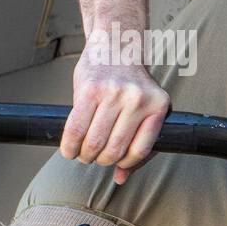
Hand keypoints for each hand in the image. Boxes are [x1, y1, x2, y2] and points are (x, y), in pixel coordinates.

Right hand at [62, 31, 170, 183]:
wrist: (116, 47)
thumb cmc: (132, 84)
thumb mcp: (145, 108)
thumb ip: (137, 142)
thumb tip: (120, 178)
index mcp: (158, 107)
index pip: (142, 149)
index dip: (125, 163)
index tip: (116, 164)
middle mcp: (137, 100)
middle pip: (116, 148)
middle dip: (102, 160)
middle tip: (95, 159)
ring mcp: (113, 94)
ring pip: (95, 141)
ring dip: (85, 156)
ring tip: (82, 155)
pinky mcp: (89, 90)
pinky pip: (76, 127)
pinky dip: (70, 145)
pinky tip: (68, 150)